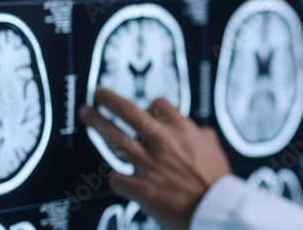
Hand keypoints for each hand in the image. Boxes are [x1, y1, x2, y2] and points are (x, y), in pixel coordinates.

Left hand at [79, 87, 232, 229]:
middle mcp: (161, 141)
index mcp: (181, 129)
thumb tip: (199, 132)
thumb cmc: (216, 181)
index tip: (141, 109)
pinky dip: (117, 177)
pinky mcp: (140, 187)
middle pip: (126, 110)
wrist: (215, 209)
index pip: (157, 103)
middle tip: (98, 93)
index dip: (148, 105)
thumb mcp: (214, 148)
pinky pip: (116, 178)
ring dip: (97, 122)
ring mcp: (148, 164)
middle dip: (108, 98)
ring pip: (113, 136)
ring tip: (87, 114)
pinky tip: (118, 178)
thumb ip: (202, 136)